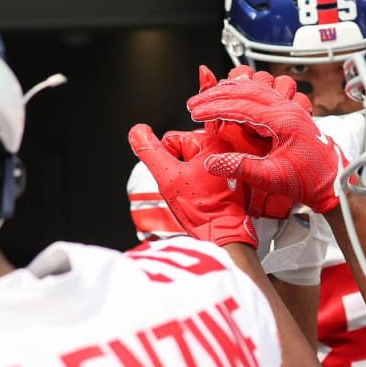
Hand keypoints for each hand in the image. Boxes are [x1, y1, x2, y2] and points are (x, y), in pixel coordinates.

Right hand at [128, 125, 256, 247]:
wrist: (222, 235)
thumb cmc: (200, 208)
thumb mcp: (167, 177)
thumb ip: (150, 152)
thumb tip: (137, 131)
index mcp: (212, 141)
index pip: (171, 139)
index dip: (166, 161)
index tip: (179, 179)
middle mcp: (224, 149)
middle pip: (180, 151)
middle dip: (176, 170)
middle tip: (186, 189)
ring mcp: (228, 164)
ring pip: (188, 165)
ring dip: (184, 180)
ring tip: (194, 195)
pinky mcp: (228, 179)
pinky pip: (200, 176)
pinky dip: (196, 187)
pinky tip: (201, 198)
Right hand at [188, 68, 343, 213]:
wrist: (335, 185)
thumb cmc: (310, 181)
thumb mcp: (273, 178)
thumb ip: (242, 168)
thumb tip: (213, 163)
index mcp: (283, 120)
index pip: (240, 106)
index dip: (214, 108)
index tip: (195, 112)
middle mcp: (287, 110)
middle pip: (246, 91)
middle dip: (216, 96)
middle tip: (194, 103)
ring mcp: (291, 110)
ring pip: (255, 90)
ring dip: (230, 92)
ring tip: (209, 97)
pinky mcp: (292, 116)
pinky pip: (264, 96)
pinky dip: (244, 95)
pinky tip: (235, 100)